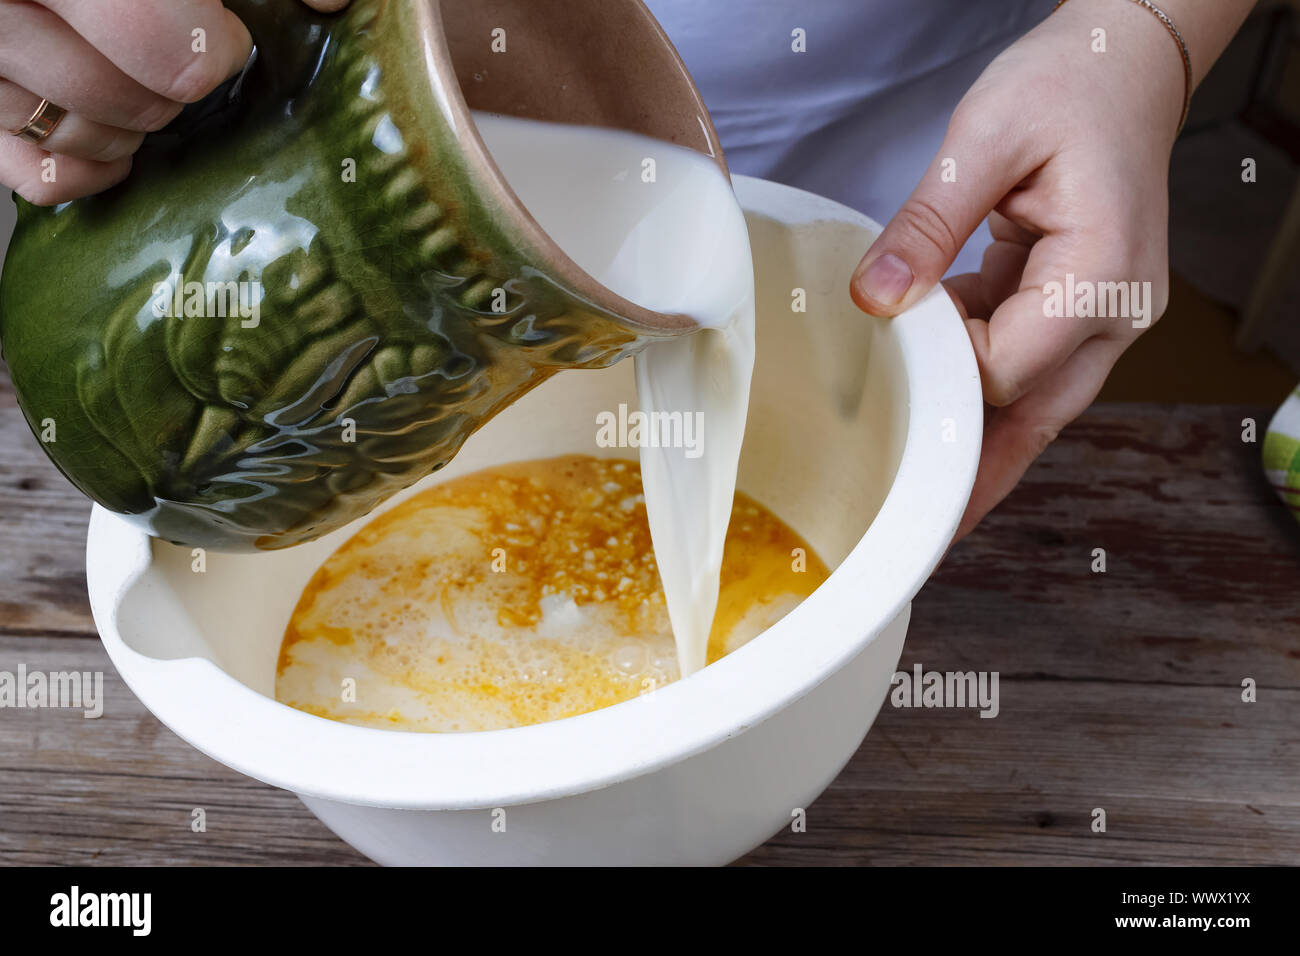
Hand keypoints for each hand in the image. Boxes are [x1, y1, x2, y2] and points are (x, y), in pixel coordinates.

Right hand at [0, 0, 349, 204]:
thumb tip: (334, 2)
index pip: (158, 39)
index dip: (209, 48)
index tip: (223, 34)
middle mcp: (5, 4)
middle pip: (120, 95)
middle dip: (172, 89)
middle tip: (184, 62)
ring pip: (74, 135)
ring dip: (132, 127)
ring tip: (147, 88)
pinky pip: (39, 176)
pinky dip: (89, 169)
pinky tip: (117, 140)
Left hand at [850, 0, 1185, 539]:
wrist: (1128, 62)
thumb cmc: (1072, 86)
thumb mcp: (985, 139)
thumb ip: (929, 223)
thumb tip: (876, 298)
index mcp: (1101, 272)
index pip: (1011, 368)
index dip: (945, 378)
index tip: (885, 370)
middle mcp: (1116, 310)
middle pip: (1035, 415)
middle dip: (973, 467)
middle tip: (914, 529)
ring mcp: (1105, 316)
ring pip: (1034, 404)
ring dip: (974, 430)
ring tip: (912, 478)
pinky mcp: (1082, 308)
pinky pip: (1026, 367)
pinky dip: (978, 380)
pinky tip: (929, 376)